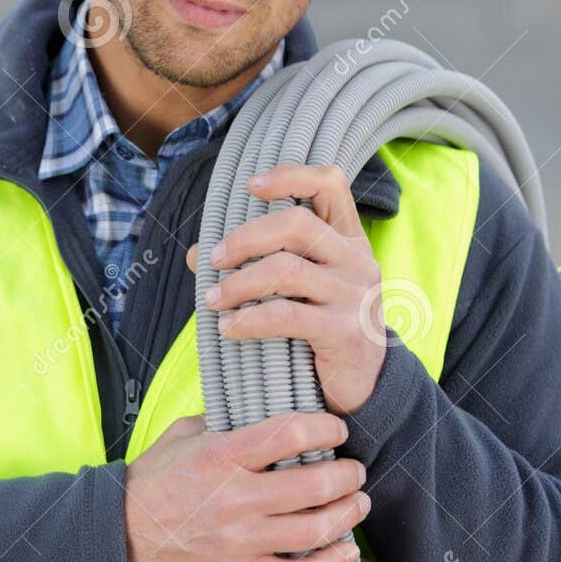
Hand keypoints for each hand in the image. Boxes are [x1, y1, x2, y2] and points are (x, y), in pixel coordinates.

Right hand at [123, 412, 368, 561]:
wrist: (116, 537)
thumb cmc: (147, 485)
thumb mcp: (179, 437)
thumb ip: (220, 422)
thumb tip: (254, 410)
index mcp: (221, 455)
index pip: (289, 434)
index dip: (324, 429)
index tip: (335, 430)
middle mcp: (236, 497)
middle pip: (314, 484)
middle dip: (347, 474)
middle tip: (354, 470)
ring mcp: (241, 539)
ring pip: (316, 530)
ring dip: (348, 515)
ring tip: (357, 503)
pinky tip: (346, 552)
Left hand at [186, 163, 385, 415]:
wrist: (362, 386)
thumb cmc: (319, 328)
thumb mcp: (296, 289)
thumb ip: (255, 264)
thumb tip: (198, 254)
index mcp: (348, 239)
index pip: (331, 184)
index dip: (290, 175)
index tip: (250, 186)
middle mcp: (356, 260)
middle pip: (297, 224)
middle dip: (245, 237)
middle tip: (214, 259)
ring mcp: (355, 295)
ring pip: (286, 269)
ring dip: (238, 283)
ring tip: (212, 300)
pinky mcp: (346, 332)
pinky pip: (286, 316)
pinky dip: (248, 320)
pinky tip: (228, 328)